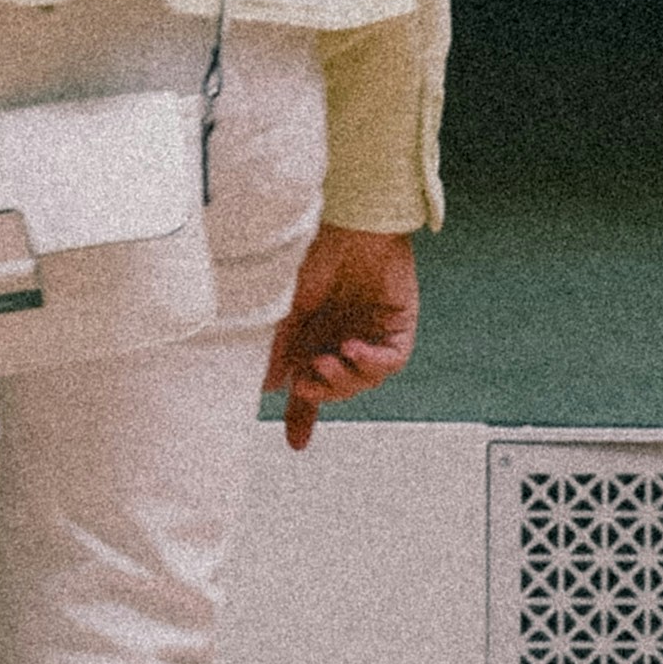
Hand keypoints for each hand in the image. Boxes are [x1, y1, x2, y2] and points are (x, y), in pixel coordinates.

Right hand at [263, 224, 418, 450]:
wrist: (349, 221)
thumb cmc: (313, 252)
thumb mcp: (281, 307)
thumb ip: (276, 348)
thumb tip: (265, 386)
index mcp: (309, 337)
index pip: (306, 386)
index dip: (301, 416)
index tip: (295, 442)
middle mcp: (338, 338)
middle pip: (335, 389)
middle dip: (322, 394)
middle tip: (309, 382)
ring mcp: (369, 333)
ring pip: (363, 381)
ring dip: (346, 380)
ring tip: (329, 361)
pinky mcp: (397, 326)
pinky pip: (391, 362)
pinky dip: (372, 364)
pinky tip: (355, 350)